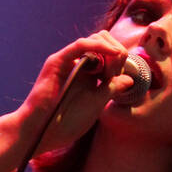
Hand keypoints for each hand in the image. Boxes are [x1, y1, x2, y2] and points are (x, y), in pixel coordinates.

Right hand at [18, 32, 134, 155]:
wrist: (41, 131)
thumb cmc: (65, 123)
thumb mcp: (96, 105)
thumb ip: (111, 89)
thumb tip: (129, 79)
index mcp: (87, 76)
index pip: (108, 57)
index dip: (121, 61)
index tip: (130, 72)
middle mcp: (77, 65)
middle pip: (102, 42)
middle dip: (117, 51)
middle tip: (124, 63)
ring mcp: (67, 61)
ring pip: (94, 40)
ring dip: (110, 47)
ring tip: (119, 59)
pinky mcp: (58, 61)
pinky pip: (81, 45)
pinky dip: (98, 46)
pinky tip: (113, 52)